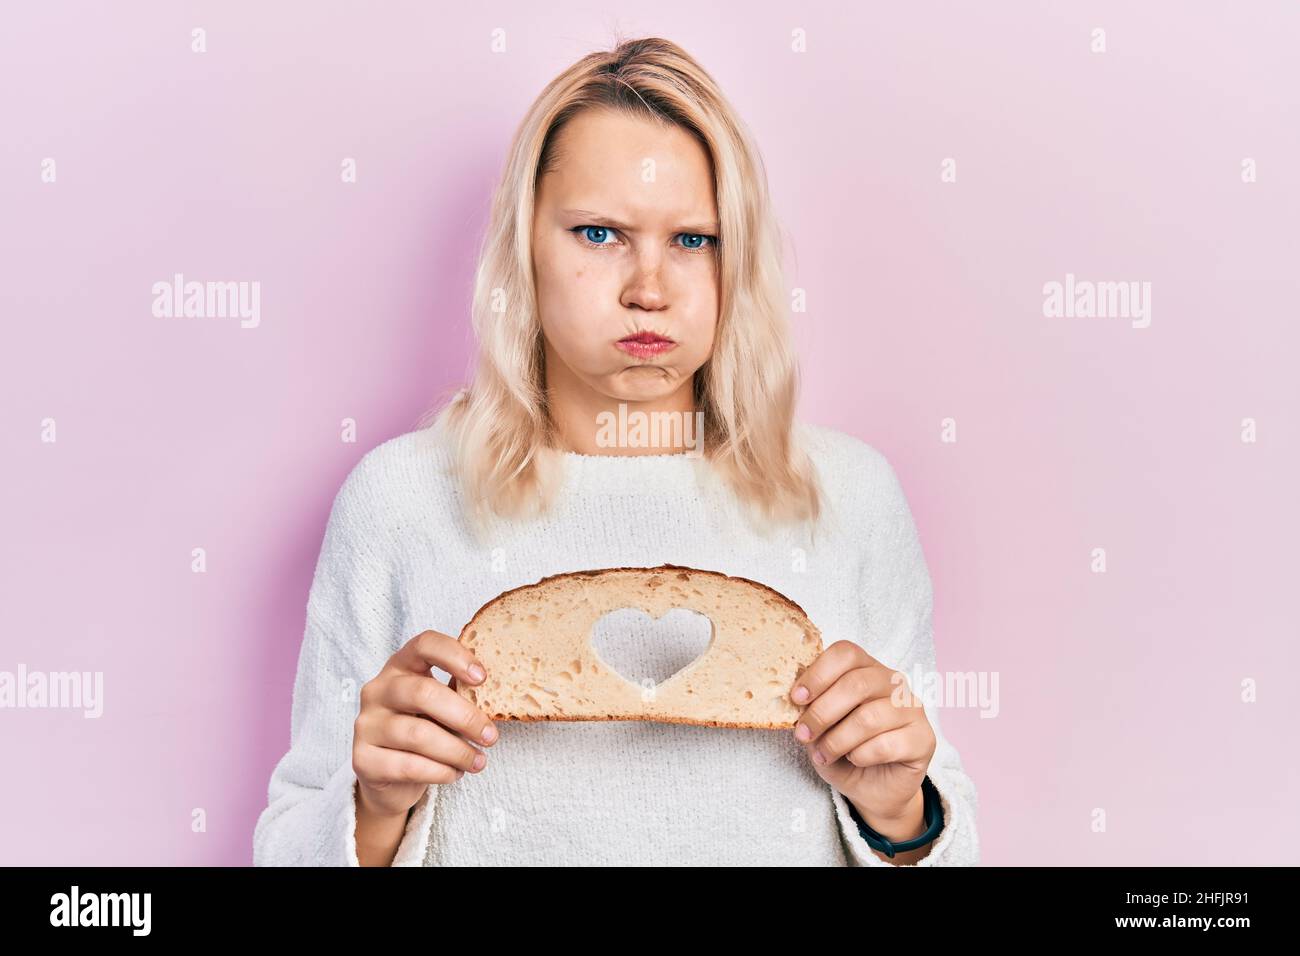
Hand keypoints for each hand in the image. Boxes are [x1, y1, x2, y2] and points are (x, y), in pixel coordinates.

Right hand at [352, 630, 497, 818]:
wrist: (389, 777)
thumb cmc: (424, 730)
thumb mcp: (442, 706)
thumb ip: (460, 694)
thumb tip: (499, 692)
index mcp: (400, 666)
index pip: (424, 644)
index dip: (455, 656)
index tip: (483, 678)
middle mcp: (378, 689)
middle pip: (423, 693)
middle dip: (465, 717)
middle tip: (491, 736)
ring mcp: (366, 724)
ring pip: (419, 734)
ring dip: (457, 751)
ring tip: (477, 761)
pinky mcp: (363, 758)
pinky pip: (409, 765)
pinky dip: (441, 771)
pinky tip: (454, 773)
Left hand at [790, 640, 934, 827]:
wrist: (873, 789)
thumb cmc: (844, 750)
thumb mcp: (820, 726)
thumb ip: (812, 707)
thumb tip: (796, 698)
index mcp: (866, 668)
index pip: (846, 653)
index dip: (818, 674)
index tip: (796, 698)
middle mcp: (893, 683)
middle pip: (856, 684)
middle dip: (822, 712)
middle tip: (803, 734)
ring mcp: (912, 709)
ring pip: (869, 717)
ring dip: (837, 740)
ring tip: (823, 754)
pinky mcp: (924, 739)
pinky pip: (886, 745)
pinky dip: (861, 755)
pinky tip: (855, 759)